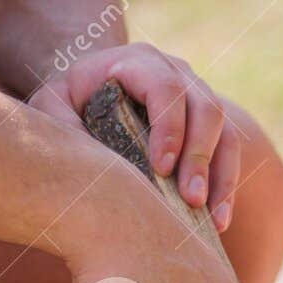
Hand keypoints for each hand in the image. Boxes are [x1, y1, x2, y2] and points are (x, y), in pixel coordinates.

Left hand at [31, 43, 241, 231]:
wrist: (93, 91)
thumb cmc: (70, 100)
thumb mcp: (52, 103)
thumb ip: (60, 121)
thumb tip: (89, 158)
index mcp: (139, 62)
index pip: (165, 89)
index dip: (170, 128)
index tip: (161, 168)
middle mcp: (178, 73)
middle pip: (206, 110)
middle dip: (200, 158)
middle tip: (190, 199)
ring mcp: (200, 97)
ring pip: (227, 133)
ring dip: (221, 178)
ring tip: (212, 219)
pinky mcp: (211, 126)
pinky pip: (230, 154)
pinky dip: (226, 188)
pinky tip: (219, 221)